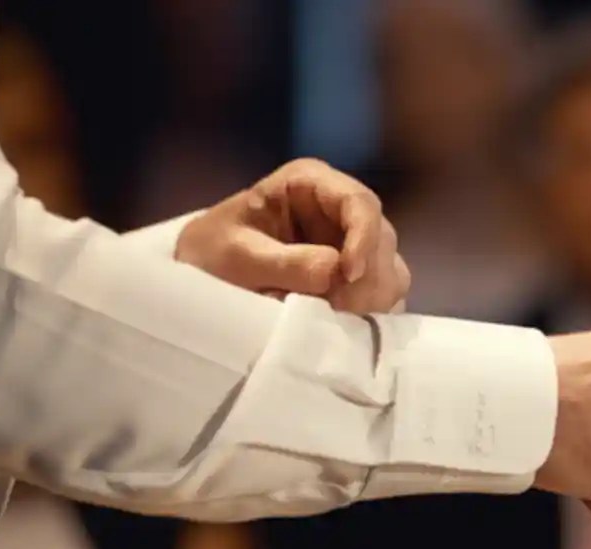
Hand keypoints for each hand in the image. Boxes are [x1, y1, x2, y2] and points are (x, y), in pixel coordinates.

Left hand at [175, 158, 410, 313]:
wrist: (200, 278)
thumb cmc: (210, 254)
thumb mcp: (235, 256)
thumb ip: (284, 262)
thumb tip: (337, 272)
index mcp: (310, 184)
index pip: (359, 202)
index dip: (364, 238)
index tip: (349, 275)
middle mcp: (338, 210)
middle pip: (382, 238)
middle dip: (367, 277)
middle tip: (336, 309)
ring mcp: (351, 245)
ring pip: (390, 269)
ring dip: (371, 298)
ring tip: (334, 317)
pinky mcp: (354, 279)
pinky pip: (382, 294)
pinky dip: (368, 312)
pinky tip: (340, 323)